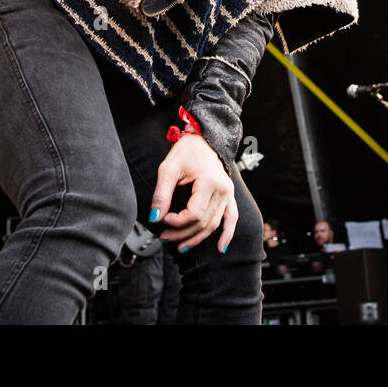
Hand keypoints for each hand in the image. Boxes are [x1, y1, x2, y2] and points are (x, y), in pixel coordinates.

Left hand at [149, 134, 236, 253]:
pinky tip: (220, 248)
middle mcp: (222, 190)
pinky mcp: (229, 195)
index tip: (162, 218)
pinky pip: (232, 218)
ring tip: (180, 246)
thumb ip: (162, 194)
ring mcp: (228, 194)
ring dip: (197, 238)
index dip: (176, 221)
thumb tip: (155, 217)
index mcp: (209, 182)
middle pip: (203, 223)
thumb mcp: (168, 168)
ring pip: (214, 224)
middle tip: (164, 237)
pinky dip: (227, 234)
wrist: (204, 139)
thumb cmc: (186, 151)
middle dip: (183, 234)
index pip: (194, 214)